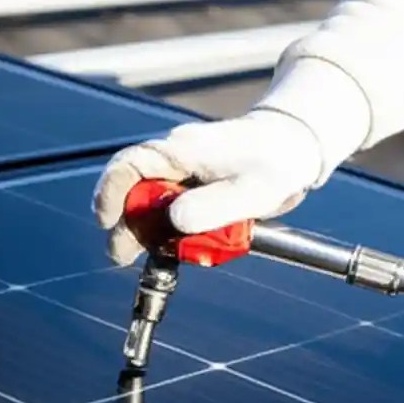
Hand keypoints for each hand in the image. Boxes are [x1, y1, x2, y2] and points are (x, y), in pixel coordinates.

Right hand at [92, 109, 323, 265]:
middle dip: (126, 222)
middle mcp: (176, 157)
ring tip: (153, 254)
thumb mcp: (251, 191)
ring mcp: (184, 170)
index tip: (106, 223)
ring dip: (148, 228)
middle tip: (123, 255)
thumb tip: (174, 222)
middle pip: (133, 188)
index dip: (110, 195)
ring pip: (151, 200)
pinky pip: (171, 206)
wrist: (297, 147)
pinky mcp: (194, 184)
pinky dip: (170, 226)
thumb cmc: (277, 162)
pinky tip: (178, 243)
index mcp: (181, 150)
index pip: (129, 166)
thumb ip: (213, 208)